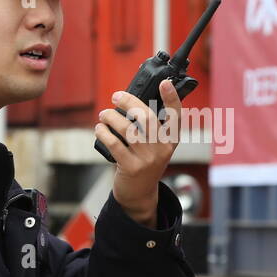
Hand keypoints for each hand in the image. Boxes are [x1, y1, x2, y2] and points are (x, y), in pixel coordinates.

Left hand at [94, 79, 182, 227]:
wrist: (139, 193)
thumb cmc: (144, 162)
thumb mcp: (155, 146)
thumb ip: (150, 127)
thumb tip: (130, 100)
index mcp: (171, 141)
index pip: (176, 116)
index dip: (172, 98)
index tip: (165, 82)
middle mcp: (162, 149)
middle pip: (147, 117)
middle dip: (129, 102)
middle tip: (116, 96)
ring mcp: (147, 159)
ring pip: (128, 129)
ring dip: (111, 117)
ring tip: (104, 114)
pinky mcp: (131, 167)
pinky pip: (114, 143)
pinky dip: (104, 132)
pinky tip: (100, 128)